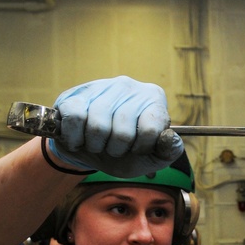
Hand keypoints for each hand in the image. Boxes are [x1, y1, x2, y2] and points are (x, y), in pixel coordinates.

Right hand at [47, 76, 183, 177]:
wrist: (88, 151)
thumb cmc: (124, 152)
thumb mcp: (150, 158)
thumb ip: (168, 152)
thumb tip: (170, 138)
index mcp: (154, 99)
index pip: (151, 129)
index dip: (141, 148)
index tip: (136, 148)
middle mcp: (130, 87)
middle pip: (122, 132)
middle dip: (115, 149)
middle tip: (113, 146)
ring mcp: (102, 86)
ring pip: (97, 126)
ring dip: (95, 145)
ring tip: (97, 142)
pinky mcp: (76, 93)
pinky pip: (74, 119)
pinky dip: (74, 138)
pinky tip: (78, 138)